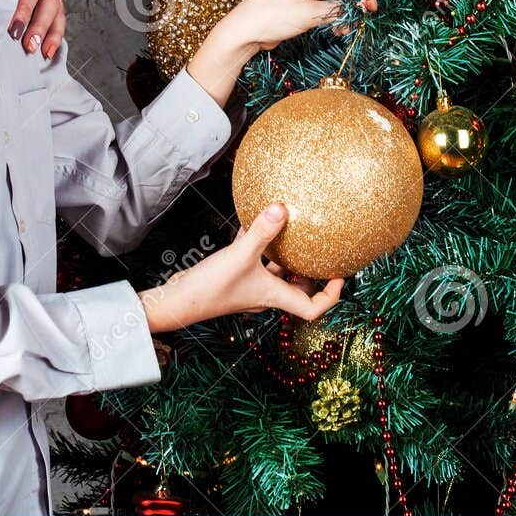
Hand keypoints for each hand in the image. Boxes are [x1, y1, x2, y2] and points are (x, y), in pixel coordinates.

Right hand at [136, 203, 343, 331]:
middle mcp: (265, 294)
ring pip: (276, 273)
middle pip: (298, 289)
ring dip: (284, 255)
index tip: (339, 274)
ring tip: (291, 233)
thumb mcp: (240, 255)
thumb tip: (282, 207)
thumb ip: (261, 232)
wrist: (177, 302)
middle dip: (310, 271)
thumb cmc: (210, 289)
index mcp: (274, 296)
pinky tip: (252, 224)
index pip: (313, 308)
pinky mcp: (233, 277)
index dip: (331, 295)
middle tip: (319, 250)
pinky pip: (254, 261)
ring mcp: (249, 287)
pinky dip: (258, 245)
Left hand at [221, 0, 378, 53]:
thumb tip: (360, 7)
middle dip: (354, 1)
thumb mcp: (309, 14)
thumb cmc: (271, 17)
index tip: (371, 7)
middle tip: (360, 19)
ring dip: (344, 11)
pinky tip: (337, 28)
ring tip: (344, 28)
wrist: (245, 30)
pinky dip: (334, 15)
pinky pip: (327, 3)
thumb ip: (338, 8)